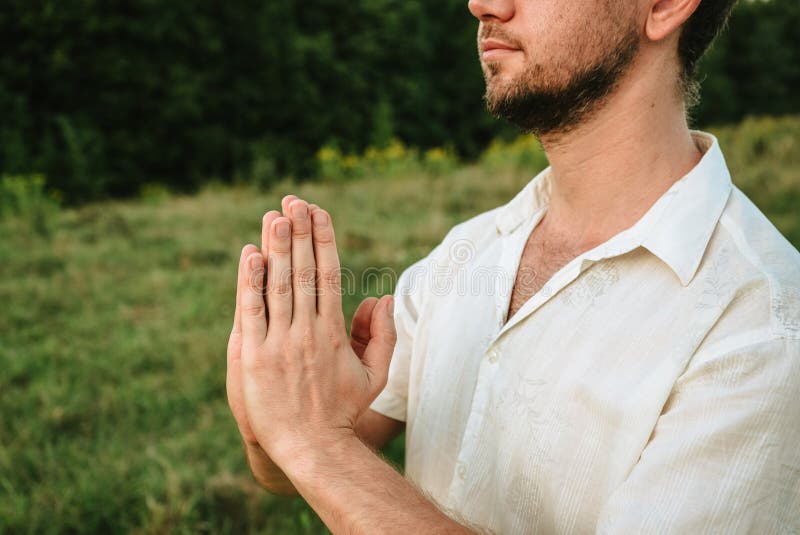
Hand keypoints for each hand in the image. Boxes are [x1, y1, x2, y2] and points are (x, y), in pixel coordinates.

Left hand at [227, 195, 396, 475]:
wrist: (312, 448)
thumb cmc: (344, 413)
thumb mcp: (375, 377)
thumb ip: (382, 336)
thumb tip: (381, 298)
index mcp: (334, 333)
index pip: (329, 275)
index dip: (323, 241)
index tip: (318, 213)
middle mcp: (307, 332)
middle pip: (304, 272)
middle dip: (299, 233)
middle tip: (295, 201)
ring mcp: (279, 343)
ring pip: (278, 285)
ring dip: (277, 248)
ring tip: (275, 215)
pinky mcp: (254, 357)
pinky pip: (251, 312)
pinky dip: (250, 282)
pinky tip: (250, 255)